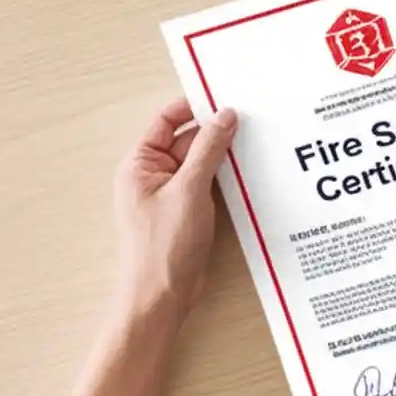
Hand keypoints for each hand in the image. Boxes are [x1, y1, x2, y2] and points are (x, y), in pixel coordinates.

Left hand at [113, 97, 237, 321]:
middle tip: (252, 120)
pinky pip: (209, 184)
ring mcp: (172, 194)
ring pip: (202, 163)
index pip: (166, 121)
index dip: (194, 107)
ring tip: (256, 143)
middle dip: (216, 132)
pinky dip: (226, 177)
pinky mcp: (188, 212)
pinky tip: (249, 173)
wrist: (162, 297)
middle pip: (188, 140)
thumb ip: (208, 149)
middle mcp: (153, 175)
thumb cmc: (163, 247)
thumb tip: (225, 116)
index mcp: (140, 163)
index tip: (225, 98)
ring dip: (224, 156)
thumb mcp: (189, 190)